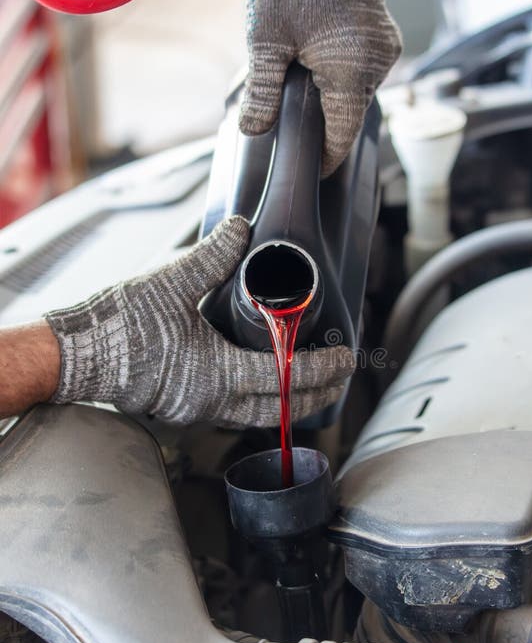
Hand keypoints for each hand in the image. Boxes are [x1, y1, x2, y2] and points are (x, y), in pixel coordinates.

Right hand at [45, 217, 354, 426]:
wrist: (74, 356)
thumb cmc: (119, 326)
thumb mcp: (170, 284)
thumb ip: (212, 257)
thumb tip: (241, 227)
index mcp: (218, 374)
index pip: (287, 378)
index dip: (323, 369)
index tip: (346, 358)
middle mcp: (212, 402)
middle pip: (279, 409)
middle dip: (315, 397)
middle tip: (339, 380)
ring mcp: (195, 410)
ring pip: (255, 416)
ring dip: (286, 404)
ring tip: (305, 387)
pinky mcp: (179, 408)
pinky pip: (230, 413)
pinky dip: (255, 403)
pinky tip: (255, 384)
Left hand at [239, 0, 401, 176]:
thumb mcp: (265, 42)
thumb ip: (261, 92)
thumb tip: (253, 131)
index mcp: (352, 69)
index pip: (343, 133)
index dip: (327, 157)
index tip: (313, 171)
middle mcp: (378, 60)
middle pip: (352, 112)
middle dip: (327, 124)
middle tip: (299, 134)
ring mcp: (385, 45)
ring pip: (359, 91)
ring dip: (336, 98)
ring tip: (306, 98)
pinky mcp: (384, 34)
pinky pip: (366, 70)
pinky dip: (346, 77)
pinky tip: (321, 72)